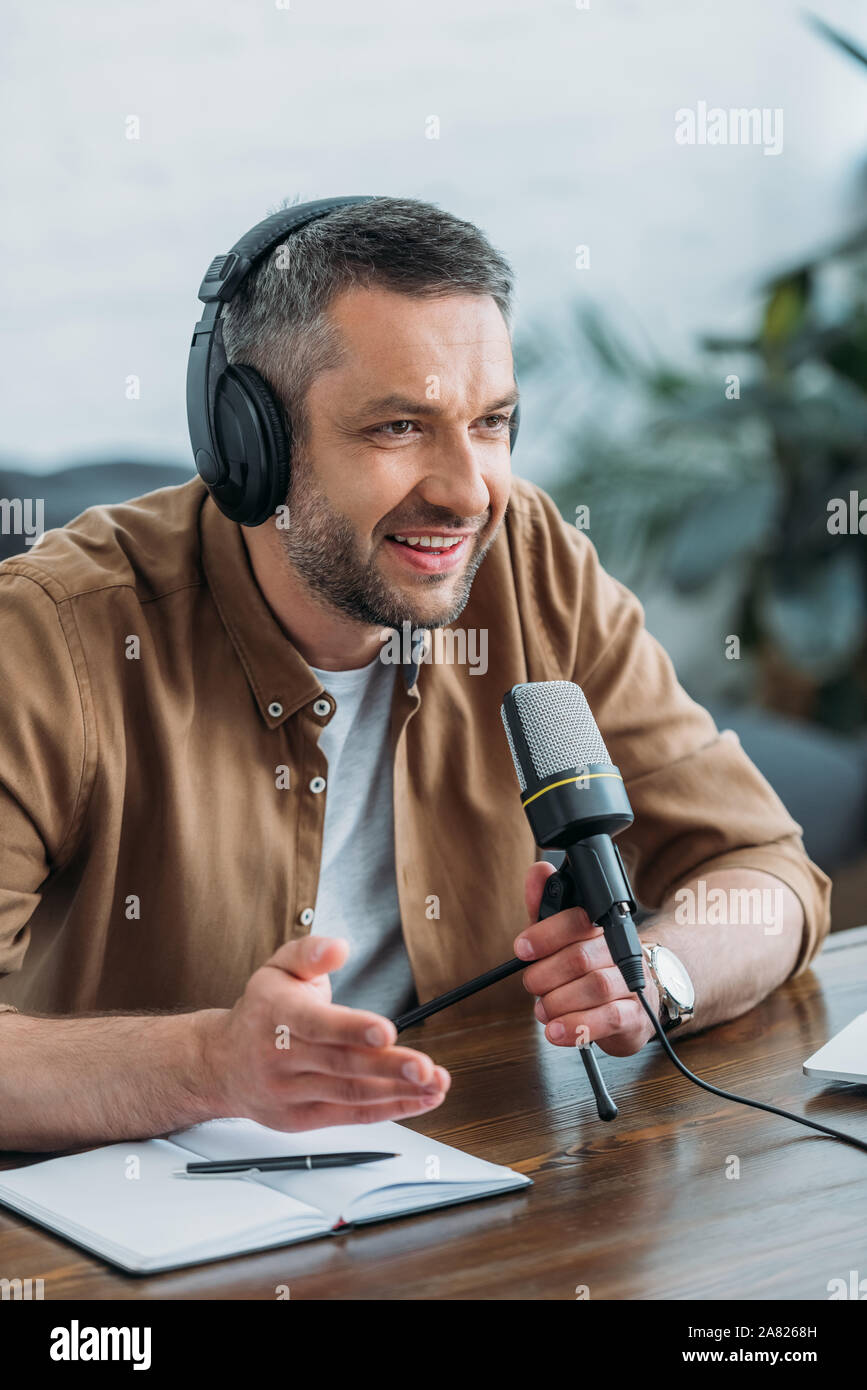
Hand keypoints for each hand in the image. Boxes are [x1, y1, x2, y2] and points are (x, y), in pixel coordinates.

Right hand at [198, 936, 450, 1129]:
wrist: (221, 1063)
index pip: (317, 1025)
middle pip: (341, 1064)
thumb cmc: (261, 1010)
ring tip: (435, 1084)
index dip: (353, 1029)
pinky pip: (349, 1117)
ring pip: (349, 1094)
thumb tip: (339, 948)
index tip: (387, 1032)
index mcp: (276, 1015)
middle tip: (426, 1067)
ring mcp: (288, 1092)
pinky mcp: (299, 1119)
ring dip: (397, 1092)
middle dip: (389, 1067)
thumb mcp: (278, 968)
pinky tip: (419, 1100)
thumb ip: (310, 953)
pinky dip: (388, 1110)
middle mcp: (280, 1057)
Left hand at [513, 861, 659, 1056]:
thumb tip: (537, 871)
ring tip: (543, 1010)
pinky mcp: (634, 1017)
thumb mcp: (565, 935)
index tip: (521, 948)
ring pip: (595, 987)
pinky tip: (556, 1031)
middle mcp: (620, 953)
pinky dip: (577, 1027)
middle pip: (581, 958)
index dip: (545, 933)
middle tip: (532, 985)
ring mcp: (631, 985)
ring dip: (558, 1002)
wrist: (639, 999)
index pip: (577, 921)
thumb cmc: (595, 965)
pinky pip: (609, 1020)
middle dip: (546, 975)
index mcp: (601, 928)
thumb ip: (546, 907)